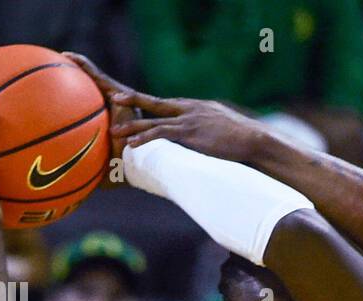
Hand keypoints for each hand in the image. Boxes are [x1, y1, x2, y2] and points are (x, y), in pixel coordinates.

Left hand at [64, 52, 263, 163]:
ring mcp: (186, 120)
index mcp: (188, 108)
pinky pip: (162, 134)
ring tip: (114, 128)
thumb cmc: (238, 139)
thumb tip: (195, 139)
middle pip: (149, 100)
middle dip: (126, 96)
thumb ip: (201, 130)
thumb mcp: (215, 130)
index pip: (158, 102)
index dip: (138, 99)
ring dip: (131, 122)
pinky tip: (131, 144)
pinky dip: (145, 137)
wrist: (253, 140)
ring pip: (152, 118)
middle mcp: (184, 109)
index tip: (119, 95)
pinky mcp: (190, 133)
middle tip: (108, 95)